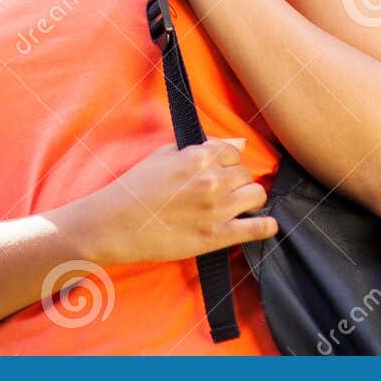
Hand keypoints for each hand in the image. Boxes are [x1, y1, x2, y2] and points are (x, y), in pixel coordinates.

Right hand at [85, 138, 278, 264]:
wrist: (115, 224)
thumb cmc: (134, 189)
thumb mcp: (161, 156)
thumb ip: (198, 148)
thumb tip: (232, 143)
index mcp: (196, 158)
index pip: (233, 151)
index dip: (227, 160)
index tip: (221, 168)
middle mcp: (211, 180)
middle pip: (246, 173)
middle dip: (237, 179)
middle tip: (223, 189)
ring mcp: (216, 209)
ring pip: (257, 195)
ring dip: (249, 198)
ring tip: (237, 204)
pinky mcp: (216, 236)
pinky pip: (257, 229)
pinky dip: (265, 226)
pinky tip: (265, 224)